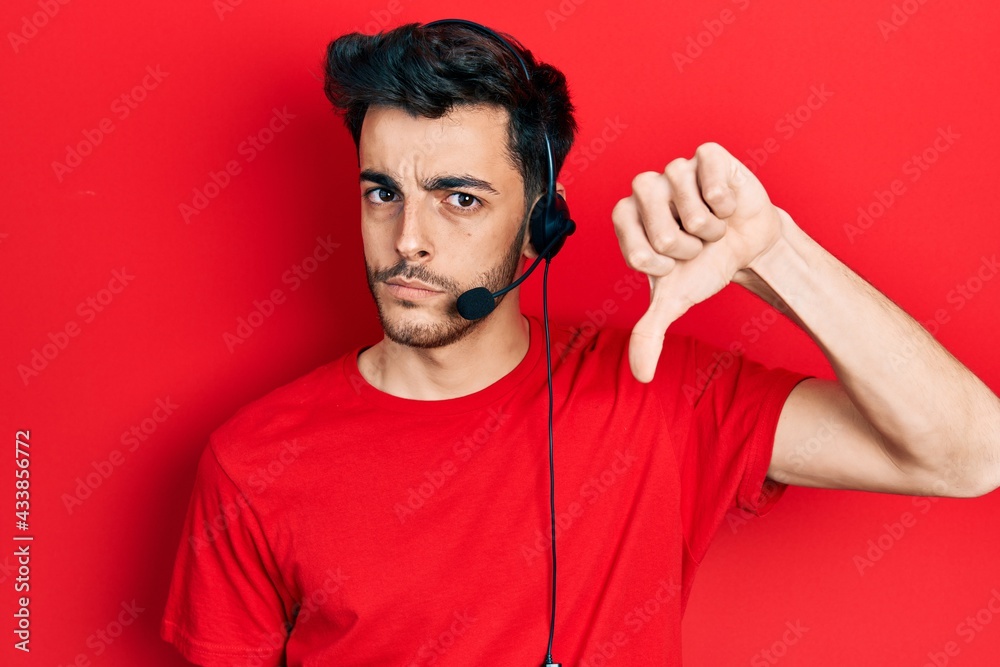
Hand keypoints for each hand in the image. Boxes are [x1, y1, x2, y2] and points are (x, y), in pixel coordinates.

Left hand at [611, 142, 787, 381]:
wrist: (747, 245)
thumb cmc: (703, 266)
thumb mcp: (675, 299)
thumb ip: (651, 332)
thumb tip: (641, 375)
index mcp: (625, 218)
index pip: (639, 252)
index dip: (666, 265)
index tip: (674, 261)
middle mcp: (644, 189)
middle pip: (662, 232)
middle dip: (690, 250)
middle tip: (697, 244)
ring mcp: (673, 168)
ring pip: (690, 210)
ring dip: (711, 228)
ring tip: (712, 225)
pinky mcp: (705, 154)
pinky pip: (711, 180)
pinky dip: (726, 201)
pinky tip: (726, 202)